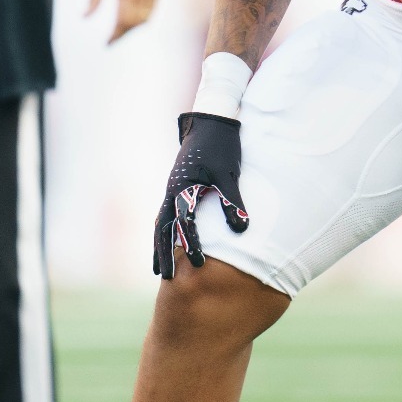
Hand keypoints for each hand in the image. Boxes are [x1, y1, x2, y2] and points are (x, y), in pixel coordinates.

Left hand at [89, 0, 159, 42]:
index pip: (123, 20)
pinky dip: (143, 16)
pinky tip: (131, 17)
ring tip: (120, 30)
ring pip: (146, 17)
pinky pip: (152, 8)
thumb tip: (84, 17)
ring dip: (134, 26)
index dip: (115, 34)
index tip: (106, 43)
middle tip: (112, 39)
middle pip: (136, 22)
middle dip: (124, 33)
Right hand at [153, 112, 248, 278]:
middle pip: (162, 227)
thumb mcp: (229, 174)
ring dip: (160, 246)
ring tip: (159, 271)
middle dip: (163, 253)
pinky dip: (164, 233)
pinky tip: (168, 244)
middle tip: (165, 279)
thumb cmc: (221, 147)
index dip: (190, 242)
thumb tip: (241, 231)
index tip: (199, 262)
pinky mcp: (177, 188)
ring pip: (160, 223)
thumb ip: (232, 201)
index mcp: (182, 186)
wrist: (211, 123)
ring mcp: (172, 189)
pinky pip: (165, 216)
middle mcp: (172, 190)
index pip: (184, 220)